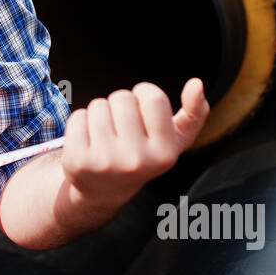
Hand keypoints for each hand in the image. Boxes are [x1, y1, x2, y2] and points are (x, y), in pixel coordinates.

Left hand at [60, 78, 209, 208]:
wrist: (104, 190)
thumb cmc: (143, 155)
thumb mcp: (174, 140)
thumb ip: (195, 113)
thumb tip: (197, 83)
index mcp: (165, 153)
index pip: (153, 96)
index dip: (144, 95)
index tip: (143, 111)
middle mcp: (137, 161)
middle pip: (122, 97)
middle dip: (121, 105)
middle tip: (122, 128)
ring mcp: (105, 162)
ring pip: (99, 105)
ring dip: (101, 113)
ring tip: (106, 134)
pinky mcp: (78, 161)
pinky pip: (78, 116)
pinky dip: (81, 122)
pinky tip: (89, 141)